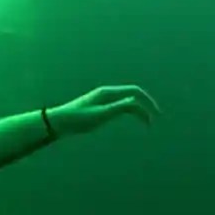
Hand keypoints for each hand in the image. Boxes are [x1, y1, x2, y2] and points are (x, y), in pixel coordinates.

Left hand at [44, 85, 160, 137]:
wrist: (58, 122)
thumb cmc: (78, 119)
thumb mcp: (101, 115)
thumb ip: (119, 108)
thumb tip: (137, 103)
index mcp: (108, 93)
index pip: (135, 92)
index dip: (148, 102)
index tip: (156, 117)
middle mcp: (106, 92)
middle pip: (133, 94)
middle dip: (146, 104)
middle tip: (154, 119)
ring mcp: (102, 98)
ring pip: (126, 99)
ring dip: (138, 107)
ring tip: (146, 121)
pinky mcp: (98, 105)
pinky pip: (119, 104)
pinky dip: (129, 110)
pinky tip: (128, 118)